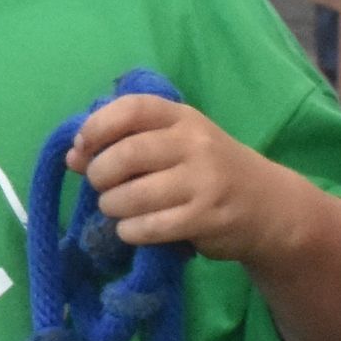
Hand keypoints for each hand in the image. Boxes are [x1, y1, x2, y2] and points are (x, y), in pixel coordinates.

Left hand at [65, 94, 282, 263]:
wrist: (268, 206)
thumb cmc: (207, 171)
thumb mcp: (174, 146)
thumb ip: (127, 144)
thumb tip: (72, 156)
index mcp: (182, 118)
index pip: (133, 108)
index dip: (97, 126)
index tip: (82, 148)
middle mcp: (194, 143)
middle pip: (127, 154)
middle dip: (100, 175)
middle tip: (101, 186)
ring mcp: (203, 180)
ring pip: (133, 195)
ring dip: (112, 206)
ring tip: (117, 209)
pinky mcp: (206, 217)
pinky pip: (149, 226)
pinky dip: (130, 232)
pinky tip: (133, 229)